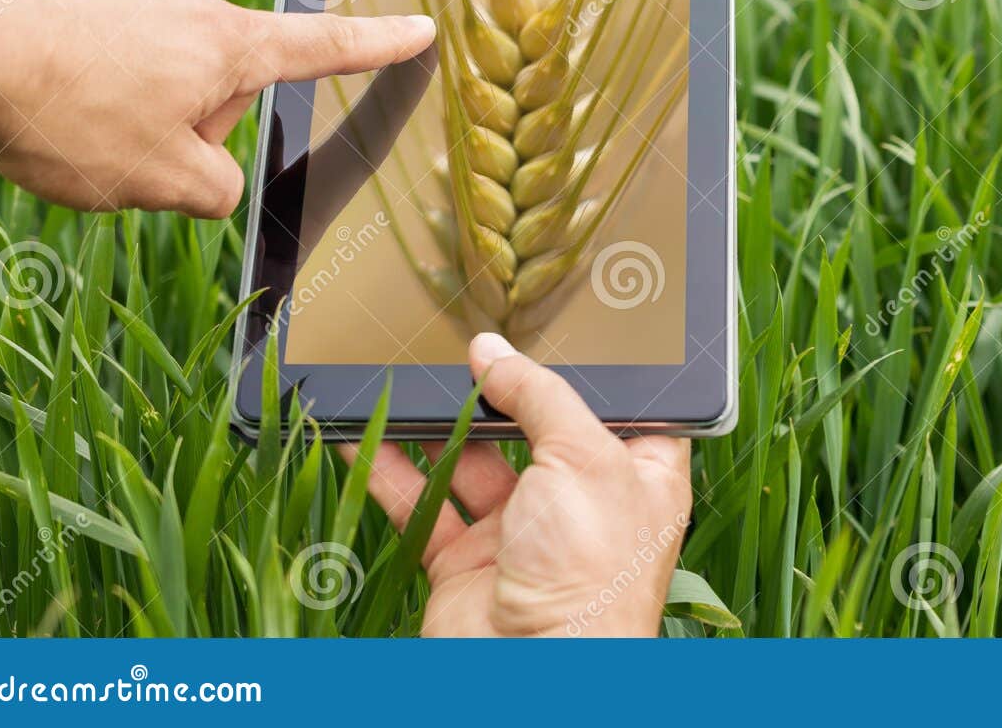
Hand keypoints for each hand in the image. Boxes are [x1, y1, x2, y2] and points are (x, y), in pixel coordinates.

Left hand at [0, 0, 434, 216]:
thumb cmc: (62, 112)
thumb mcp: (158, 183)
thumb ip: (216, 191)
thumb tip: (216, 178)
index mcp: (226, 46)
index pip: (323, 47)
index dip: (378, 45)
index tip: (420, 27)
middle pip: (219, 75)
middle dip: (187, 117)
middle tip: (127, 148)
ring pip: (155, 58)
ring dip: (129, 95)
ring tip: (70, 119)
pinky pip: (100, 35)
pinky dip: (82, 68)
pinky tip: (39, 89)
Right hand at [351, 333, 691, 636]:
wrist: (538, 674)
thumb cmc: (593, 568)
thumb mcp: (583, 455)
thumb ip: (538, 394)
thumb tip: (492, 351)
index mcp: (637, 472)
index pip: (616, 405)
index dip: (587, 370)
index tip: (553, 327)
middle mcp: (583, 500)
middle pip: (536, 427)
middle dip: (499, 392)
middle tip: (464, 345)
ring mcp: (524, 532)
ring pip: (473, 463)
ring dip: (438, 426)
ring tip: (408, 377)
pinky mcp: (468, 561)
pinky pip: (424, 506)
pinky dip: (391, 472)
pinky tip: (363, 436)